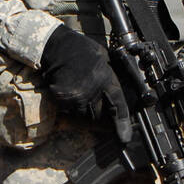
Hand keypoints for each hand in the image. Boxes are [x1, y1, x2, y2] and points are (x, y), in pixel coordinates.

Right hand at [39, 26, 132, 142]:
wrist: (58, 45)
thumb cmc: (82, 49)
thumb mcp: (103, 58)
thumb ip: (110, 76)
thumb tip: (115, 92)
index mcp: (105, 79)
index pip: (118, 106)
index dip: (122, 124)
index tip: (124, 138)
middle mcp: (91, 91)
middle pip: (98, 116)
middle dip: (98, 116)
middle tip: (94, 106)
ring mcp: (75, 96)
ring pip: (82, 116)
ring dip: (82, 112)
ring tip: (80, 94)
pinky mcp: (61, 99)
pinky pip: (67, 111)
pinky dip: (68, 107)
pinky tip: (69, 92)